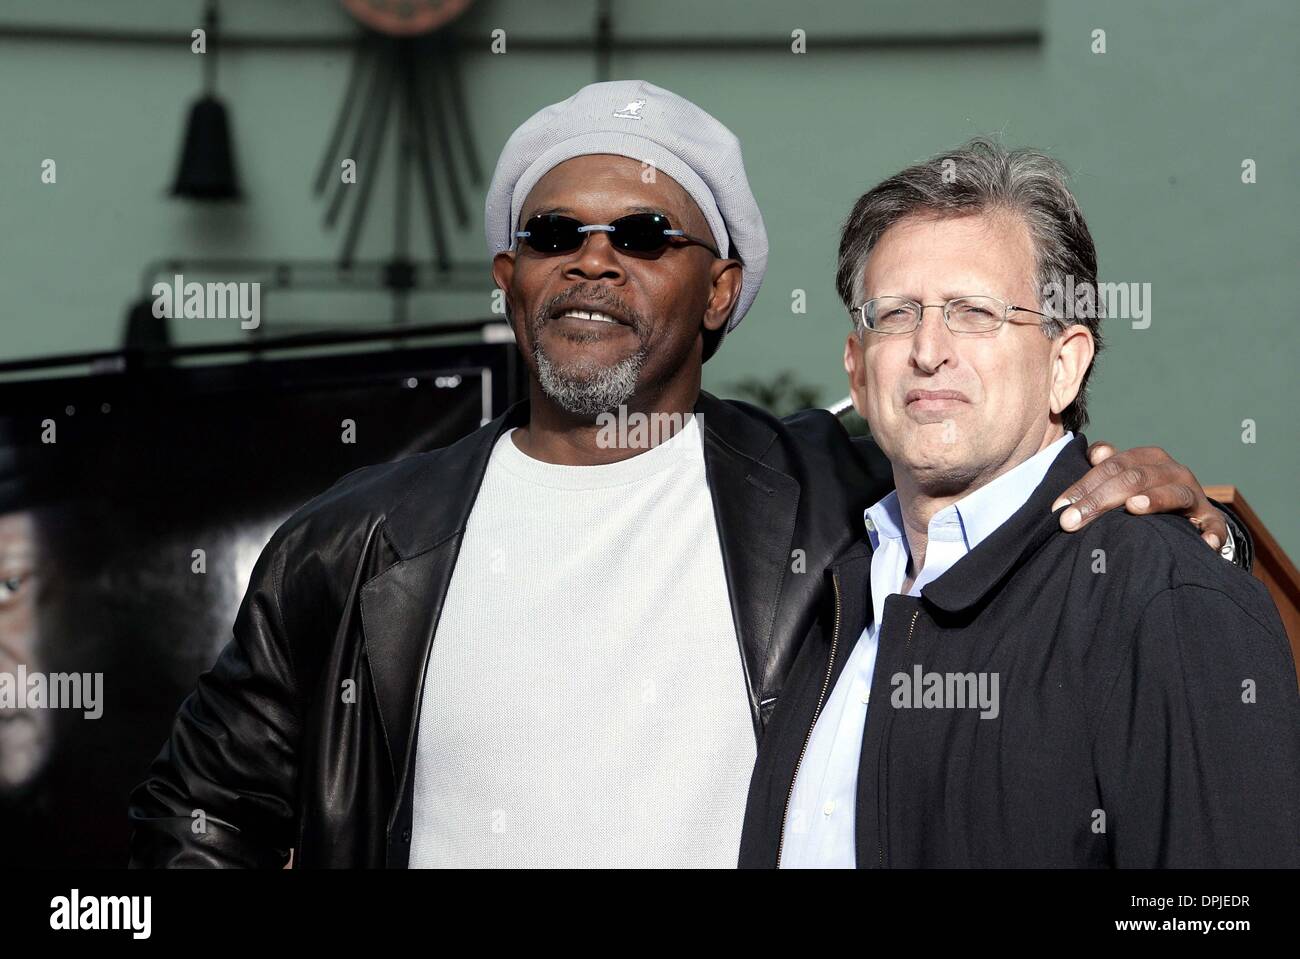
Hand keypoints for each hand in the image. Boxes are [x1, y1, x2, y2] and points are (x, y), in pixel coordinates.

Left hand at [1051, 443, 1227, 550]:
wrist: (1189, 518)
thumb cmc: (1146, 495)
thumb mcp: (1125, 478)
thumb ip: (1106, 466)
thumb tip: (1095, 453)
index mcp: (1149, 459)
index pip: (1112, 465)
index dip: (1084, 485)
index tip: (1059, 507)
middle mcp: (1173, 472)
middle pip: (1134, 478)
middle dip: (1099, 500)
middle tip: (1071, 521)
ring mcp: (1195, 496)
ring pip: (1173, 493)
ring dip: (1154, 500)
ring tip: (1132, 507)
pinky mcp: (1212, 522)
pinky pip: (1213, 526)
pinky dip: (1210, 534)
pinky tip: (1202, 543)